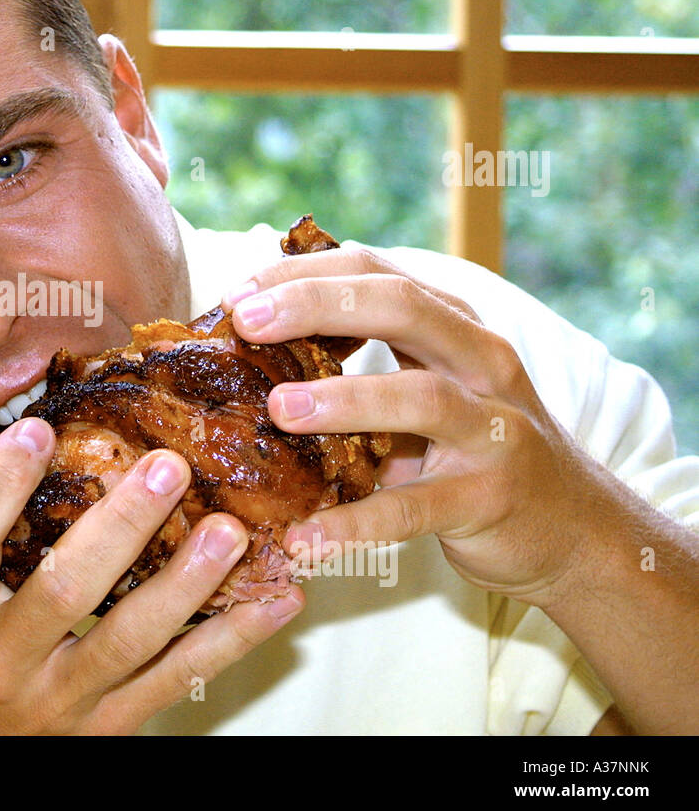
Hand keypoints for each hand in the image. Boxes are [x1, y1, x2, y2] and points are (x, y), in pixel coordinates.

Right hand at [0, 418, 303, 733]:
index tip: (40, 429)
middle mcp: (0, 657)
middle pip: (63, 589)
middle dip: (121, 526)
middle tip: (168, 467)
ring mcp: (56, 696)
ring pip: (129, 639)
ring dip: (186, 585)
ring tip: (231, 532)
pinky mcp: (102, 725)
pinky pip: (173, 682)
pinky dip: (230, 642)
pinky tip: (276, 601)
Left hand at [222, 245, 640, 609]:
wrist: (571, 528)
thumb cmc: (471, 445)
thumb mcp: (426, 384)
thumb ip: (364, 358)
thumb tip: (251, 341)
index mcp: (454, 324)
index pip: (378, 273)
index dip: (306, 274)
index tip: (238, 292)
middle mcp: (481, 362)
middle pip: (403, 308)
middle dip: (320, 305)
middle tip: (246, 322)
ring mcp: (493, 430)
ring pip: (420, 399)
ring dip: (343, 400)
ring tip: (278, 409)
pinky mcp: (488, 500)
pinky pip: (414, 508)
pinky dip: (355, 523)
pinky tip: (303, 537)